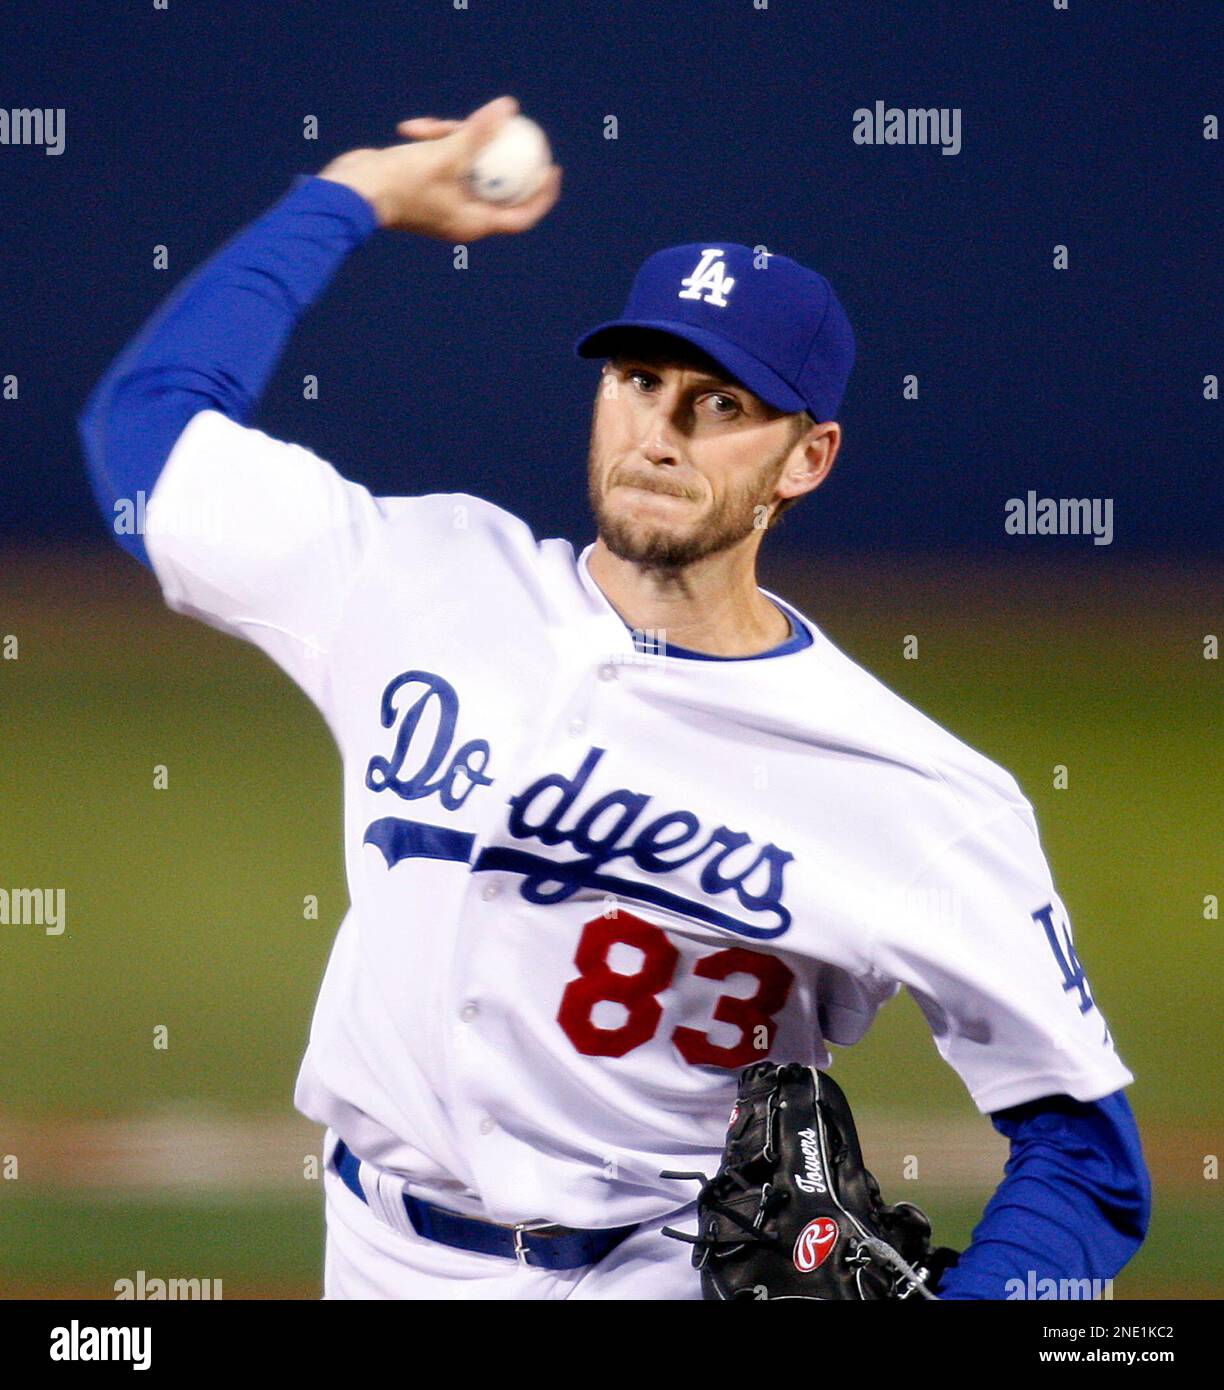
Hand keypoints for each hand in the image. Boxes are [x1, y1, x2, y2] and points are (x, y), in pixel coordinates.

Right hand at [317, 95, 561, 239]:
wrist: (353, 191)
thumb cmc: (401, 182)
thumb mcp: (446, 153)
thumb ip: (479, 132)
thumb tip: (509, 108)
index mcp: (472, 224)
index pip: (520, 216)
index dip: (541, 195)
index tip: (552, 169)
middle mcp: (460, 217)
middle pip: (495, 186)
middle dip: (501, 157)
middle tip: (520, 132)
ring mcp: (442, 203)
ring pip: (464, 165)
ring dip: (452, 139)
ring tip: (432, 126)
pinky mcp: (425, 186)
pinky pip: (441, 161)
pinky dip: (431, 143)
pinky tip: (412, 128)